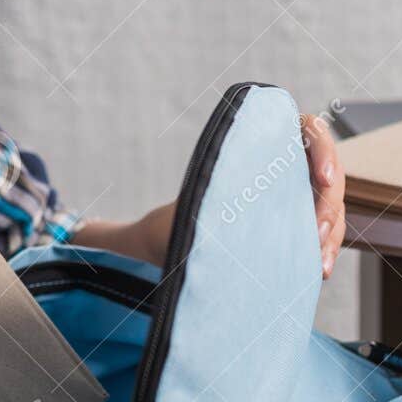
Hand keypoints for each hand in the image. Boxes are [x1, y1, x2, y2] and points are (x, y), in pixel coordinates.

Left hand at [73, 111, 347, 279]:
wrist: (173, 272)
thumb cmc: (162, 243)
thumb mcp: (141, 235)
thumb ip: (108, 233)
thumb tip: (70, 234)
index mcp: (251, 156)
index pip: (304, 129)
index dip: (321, 147)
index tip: (320, 175)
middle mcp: (276, 177)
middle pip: (325, 175)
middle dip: (328, 202)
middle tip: (315, 233)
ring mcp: (291, 208)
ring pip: (329, 209)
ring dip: (331, 231)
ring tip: (319, 260)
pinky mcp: (296, 240)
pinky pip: (325, 237)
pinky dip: (326, 250)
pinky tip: (319, 270)